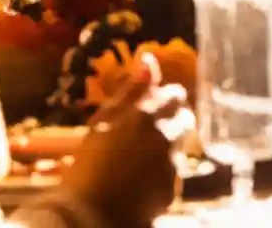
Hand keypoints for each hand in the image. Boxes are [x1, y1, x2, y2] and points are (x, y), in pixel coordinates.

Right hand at [64, 57, 182, 225]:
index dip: (166, 98)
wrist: (88, 215)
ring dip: (167, 147)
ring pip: (180, 146)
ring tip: (137, 159)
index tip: (152, 105)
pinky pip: (173, 173)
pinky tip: (139, 180)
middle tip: (146, 131)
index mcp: (146, 115)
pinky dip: (162, 172)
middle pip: (184, 118)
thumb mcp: (103, 121)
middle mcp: (165, 136)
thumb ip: (131, 90)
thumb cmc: (86, 165)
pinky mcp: (173, 189)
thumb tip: (149, 59)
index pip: (176, 94)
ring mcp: (172, 164)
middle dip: (172, 120)